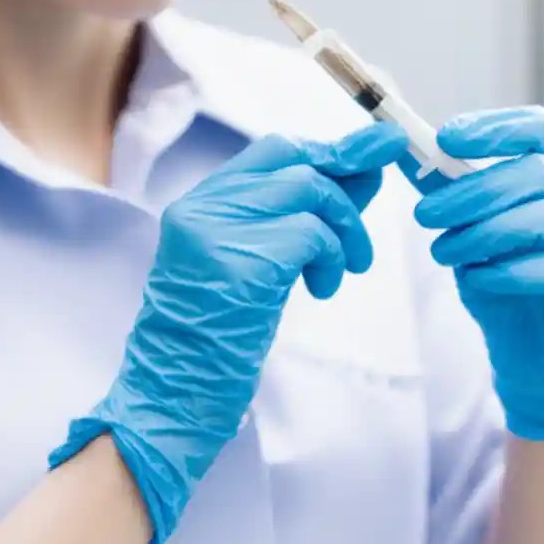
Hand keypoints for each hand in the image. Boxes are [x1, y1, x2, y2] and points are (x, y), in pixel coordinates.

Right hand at [51, 123, 408, 543]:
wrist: (176, 392)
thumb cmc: (219, 338)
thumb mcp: (259, 264)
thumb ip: (299, 220)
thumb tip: (361, 176)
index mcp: (199, 205)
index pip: (272, 151)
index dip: (326, 155)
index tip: (367, 166)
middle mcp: (203, 206)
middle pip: (291, 156)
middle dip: (344, 176)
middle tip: (364, 213)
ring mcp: (219, 229)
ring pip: (309, 188)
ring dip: (344, 228)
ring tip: (343, 269)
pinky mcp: (243, 259)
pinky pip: (312, 232)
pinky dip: (332, 257)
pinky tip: (323, 288)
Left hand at [407, 107, 543, 439]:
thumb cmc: (515, 275)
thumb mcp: (477, 223)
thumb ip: (450, 184)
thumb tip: (398, 145)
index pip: (541, 128)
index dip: (493, 129)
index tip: (445, 138)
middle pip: (536, 173)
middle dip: (471, 193)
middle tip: (424, 213)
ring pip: (540, 220)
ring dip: (480, 236)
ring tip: (443, 252)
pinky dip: (503, 273)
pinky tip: (477, 279)